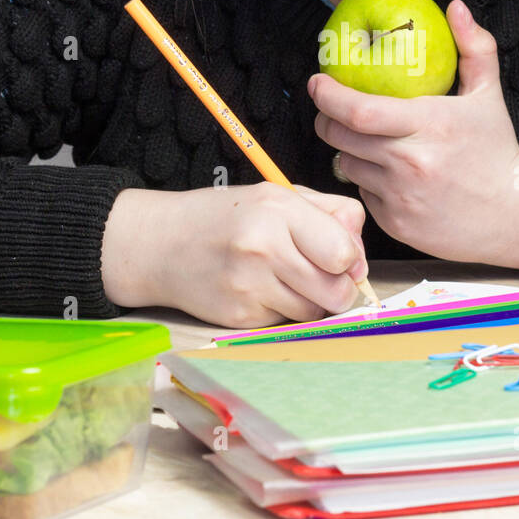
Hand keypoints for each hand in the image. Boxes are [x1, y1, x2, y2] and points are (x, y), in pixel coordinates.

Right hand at [100, 184, 368, 328]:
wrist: (159, 244)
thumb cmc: (224, 217)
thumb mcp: (275, 195)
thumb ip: (327, 212)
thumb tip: (359, 251)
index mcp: (278, 210)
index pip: (343, 251)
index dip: (351, 259)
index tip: (340, 257)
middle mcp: (263, 247)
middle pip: (337, 291)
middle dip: (340, 289)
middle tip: (324, 277)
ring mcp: (250, 286)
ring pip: (314, 312)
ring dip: (312, 302)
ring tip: (287, 279)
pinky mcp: (239, 317)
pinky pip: (285, 323)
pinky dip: (283, 311)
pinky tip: (262, 290)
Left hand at [309, 0, 518, 270]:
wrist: (516, 213)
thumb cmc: (497, 150)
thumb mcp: (489, 94)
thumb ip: (474, 46)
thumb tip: (456, 8)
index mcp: (429, 124)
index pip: (359, 110)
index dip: (328, 95)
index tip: (318, 82)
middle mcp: (410, 162)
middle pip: (340, 137)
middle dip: (326, 119)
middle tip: (330, 110)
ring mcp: (401, 197)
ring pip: (347, 165)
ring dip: (348, 151)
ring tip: (367, 141)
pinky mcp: (396, 224)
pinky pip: (362, 194)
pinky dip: (367, 181)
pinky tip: (388, 174)